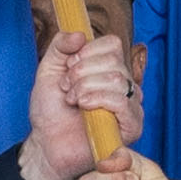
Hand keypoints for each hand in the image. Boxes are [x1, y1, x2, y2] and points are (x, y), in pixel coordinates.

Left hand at [17, 31, 143, 179]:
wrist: (48, 145)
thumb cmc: (51, 113)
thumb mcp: (49, 70)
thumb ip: (60, 46)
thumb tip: (79, 34)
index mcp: (108, 70)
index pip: (112, 44)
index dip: (87, 52)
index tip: (69, 68)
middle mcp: (124, 85)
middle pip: (114, 61)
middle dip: (82, 73)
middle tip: (68, 89)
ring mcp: (130, 106)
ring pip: (117, 80)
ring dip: (86, 88)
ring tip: (73, 101)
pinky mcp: (132, 126)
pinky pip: (122, 101)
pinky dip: (97, 100)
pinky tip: (84, 108)